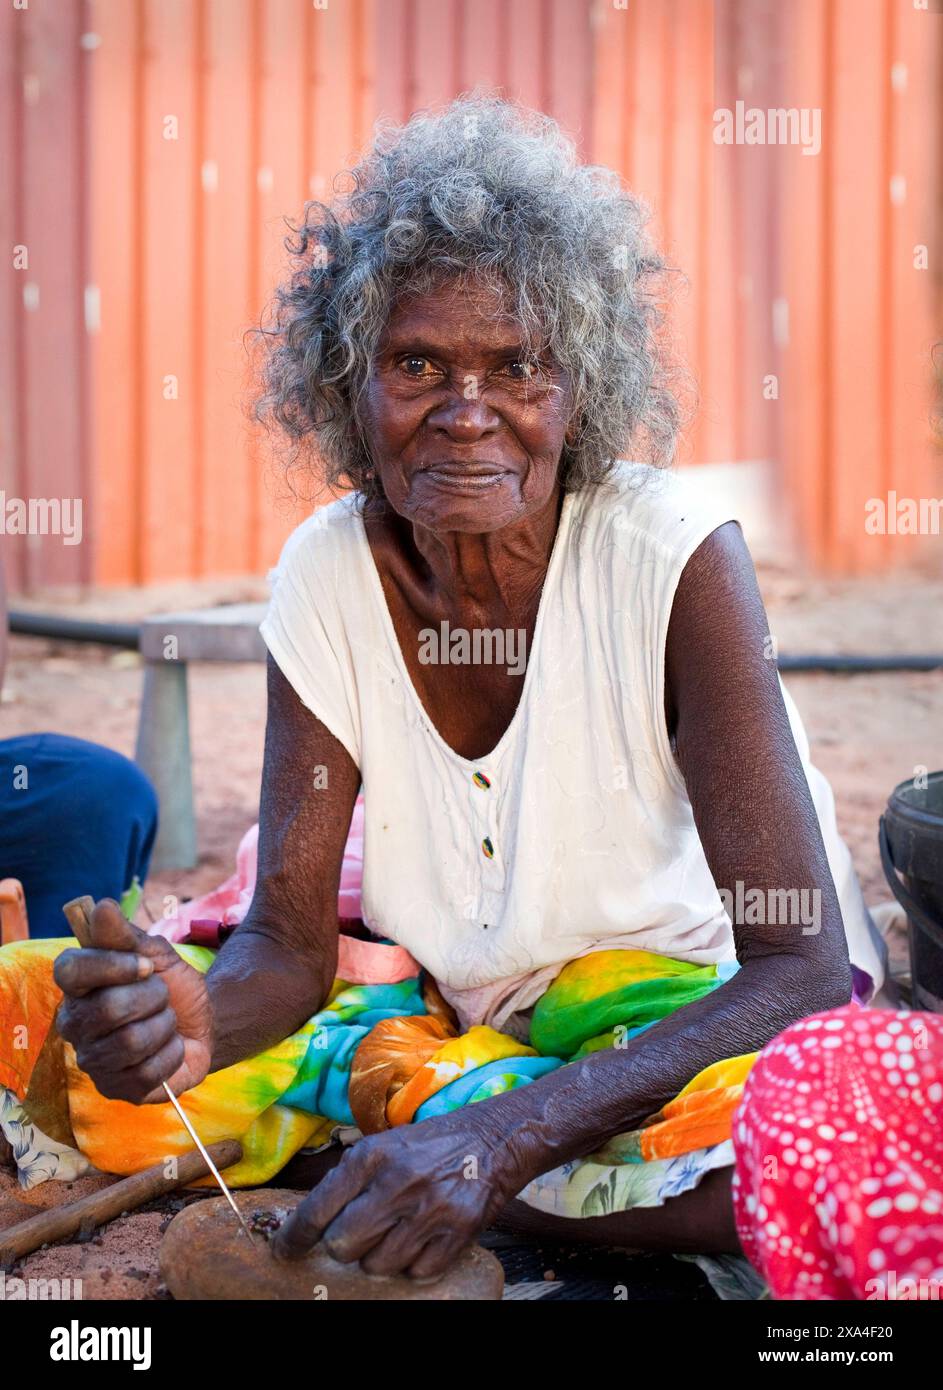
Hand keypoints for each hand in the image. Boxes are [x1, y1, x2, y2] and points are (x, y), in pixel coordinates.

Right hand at [54, 898, 212, 1103]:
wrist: (204, 1022)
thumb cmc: (171, 985)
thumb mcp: (156, 953)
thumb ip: (125, 934)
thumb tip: (101, 907)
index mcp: (78, 985)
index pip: (70, 970)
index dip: (110, 965)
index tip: (145, 965)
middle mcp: (76, 1023)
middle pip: (107, 1009)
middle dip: (151, 998)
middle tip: (162, 997)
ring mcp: (93, 1059)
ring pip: (129, 1042)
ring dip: (163, 1026)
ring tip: (167, 1022)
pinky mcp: (116, 1088)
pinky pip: (145, 1072)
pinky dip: (170, 1055)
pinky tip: (171, 1048)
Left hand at [272, 1109, 519, 1278]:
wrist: (491, 1141)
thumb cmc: (428, 1145)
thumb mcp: (384, 1145)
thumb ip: (350, 1179)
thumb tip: (310, 1222)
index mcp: (372, 1156)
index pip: (318, 1208)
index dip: (295, 1237)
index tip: (284, 1251)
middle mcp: (397, 1182)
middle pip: (343, 1245)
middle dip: (345, 1246)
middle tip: (360, 1233)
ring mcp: (428, 1211)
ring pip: (378, 1265)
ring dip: (381, 1257)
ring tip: (397, 1232)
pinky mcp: (457, 1233)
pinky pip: (416, 1273)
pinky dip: (415, 1264)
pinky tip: (422, 1239)